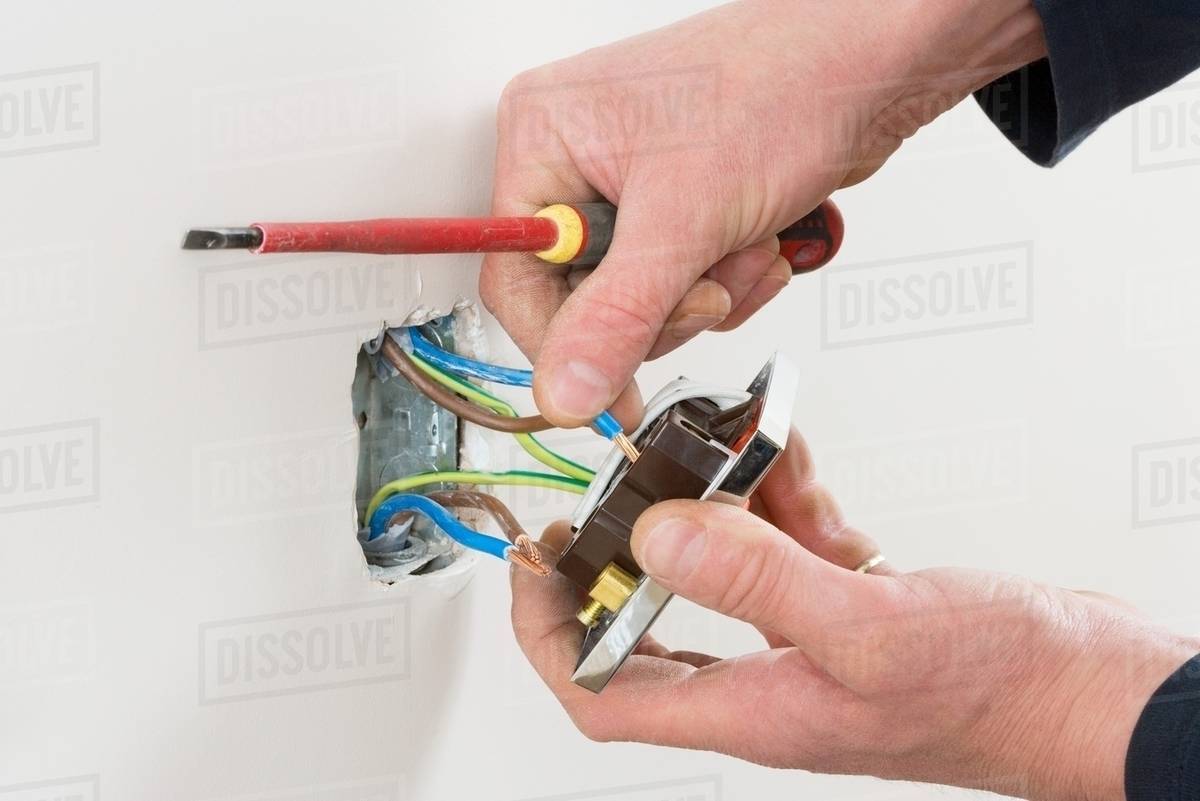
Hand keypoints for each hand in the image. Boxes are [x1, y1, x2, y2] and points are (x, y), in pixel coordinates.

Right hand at [482, 0, 1047, 426]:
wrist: (870, 69)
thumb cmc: (780, 87)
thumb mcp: (682, 219)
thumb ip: (617, 316)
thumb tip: (566, 391)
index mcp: (543, 139)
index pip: (516, 278)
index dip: (561, 346)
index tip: (603, 391)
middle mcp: (577, 162)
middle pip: (581, 300)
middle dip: (661, 307)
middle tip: (702, 282)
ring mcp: (630, 187)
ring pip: (640, 303)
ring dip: (705, 294)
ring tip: (741, 243)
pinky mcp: (679, 208)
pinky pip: (682, 287)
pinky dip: (728, 281)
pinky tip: (756, 240)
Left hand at [511, 429, 1198, 800]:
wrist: (1100, 694)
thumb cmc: (1006, 690)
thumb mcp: (866, 626)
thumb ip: (755, 579)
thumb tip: (656, 537)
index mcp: (753, 707)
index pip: (603, 692)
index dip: (549, 634)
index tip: (532, 565)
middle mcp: (769, 679)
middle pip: (649, 630)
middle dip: (614, 562)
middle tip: (597, 502)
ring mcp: (810, 643)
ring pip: (722, 576)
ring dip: (707, 513)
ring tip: (702, 452)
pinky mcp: (851, 609)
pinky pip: (788, 550)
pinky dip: (779, 501)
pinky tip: (786, 458)